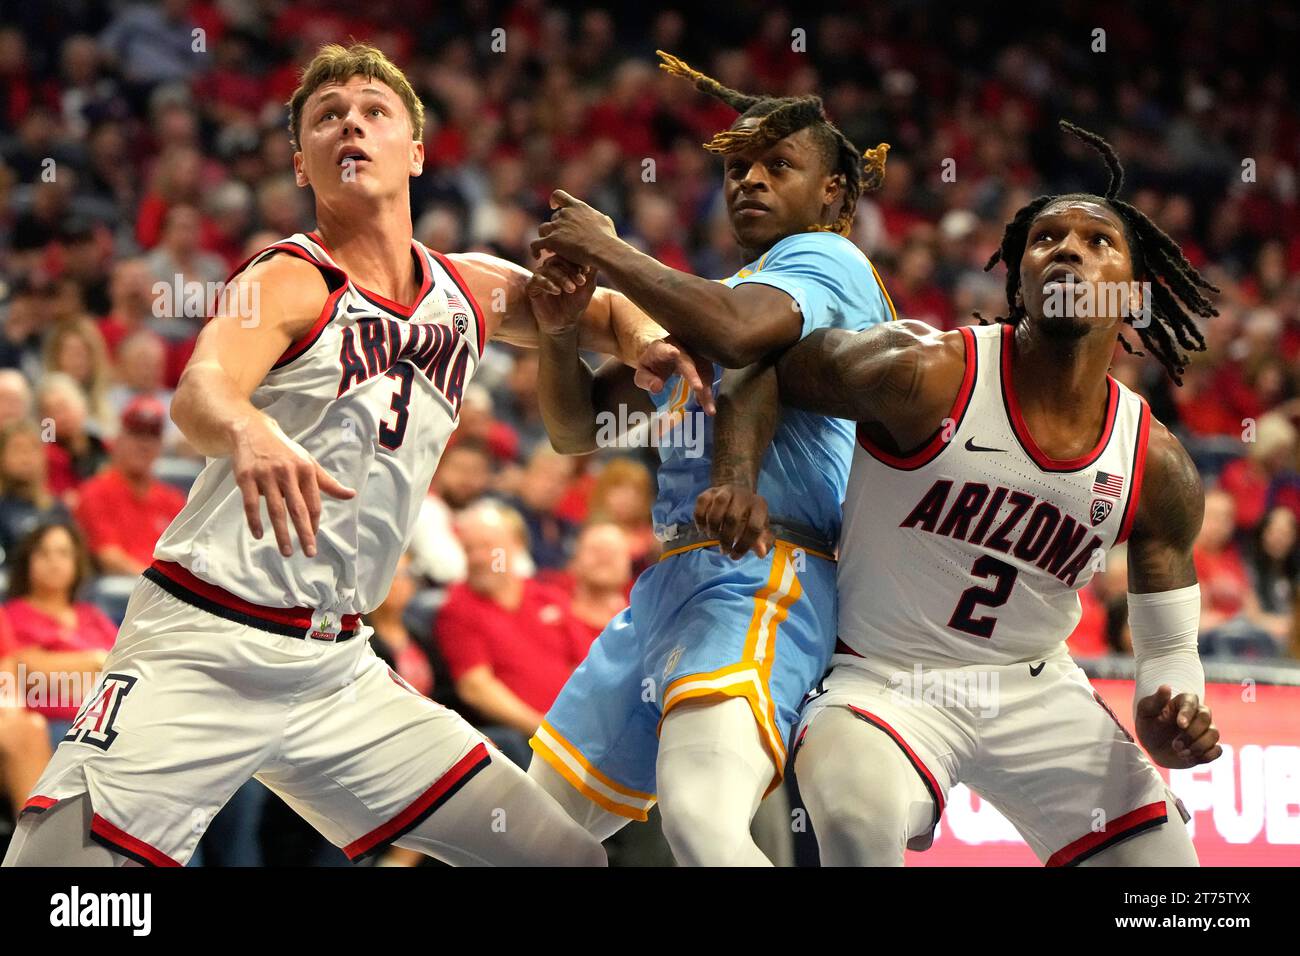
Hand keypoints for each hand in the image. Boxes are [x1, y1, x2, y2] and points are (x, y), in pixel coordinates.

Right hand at [231, 416, 355, 557]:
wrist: (253, 431)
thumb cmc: (285, 452)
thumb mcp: (308, 463)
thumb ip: (327, 482)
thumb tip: (351, 495)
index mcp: (306, 470)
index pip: (313, 503)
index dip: (314, 522)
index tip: (314, 537)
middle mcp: (287, 472)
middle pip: (298, 509)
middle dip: (305, 532)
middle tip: (310, 553)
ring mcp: (266, 475)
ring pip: (275, 510)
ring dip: (281, 533)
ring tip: (287, 552)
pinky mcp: (246, 477)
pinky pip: (250, 504)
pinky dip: (254, 521)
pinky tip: (259, 535)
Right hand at [526, 254, 595, 335]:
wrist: (564, 323)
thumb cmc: (576, 304)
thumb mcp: (587, 288)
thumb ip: (591, 273)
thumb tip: (599, 257)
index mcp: (562, 265)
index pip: (567, 255)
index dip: (577, 262)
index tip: (587, 271)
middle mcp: (550, 268)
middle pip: (557, 260)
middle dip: (570, 270)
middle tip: (581, 282)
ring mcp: (540, 276)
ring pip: (548, 269)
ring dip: (561, 278)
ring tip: (571, 289)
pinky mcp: (531, 286)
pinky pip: (537, 280)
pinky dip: (548, 284)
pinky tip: (557, 291)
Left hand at [530, 190, 617, 265]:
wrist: (603, 249)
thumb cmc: (607, 238)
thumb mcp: (606, 222)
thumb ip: (599, 218)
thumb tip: (603, 218)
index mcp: (577, 207)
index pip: (559, 195)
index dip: (554, 200)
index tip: (554, 207)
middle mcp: (565, 214)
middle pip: (554, 217)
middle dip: (556, 228)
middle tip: (560, 240)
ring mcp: (557, 227)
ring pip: (543, 229)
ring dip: (545, 236)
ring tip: (550, 249)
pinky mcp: (552, 241)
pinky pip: (536, 244)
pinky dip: (534, 249)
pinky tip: (536, 256)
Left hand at [633, 335, 715, 414]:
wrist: (664, 353)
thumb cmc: (653, 364)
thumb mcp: (643, 372)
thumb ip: (646, 380)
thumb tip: (657, 388)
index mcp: (660, 348)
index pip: (663, 349)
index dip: (668, 351)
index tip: (674, 353)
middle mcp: (680, 347)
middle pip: (688, 361)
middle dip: (693, 375)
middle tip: (698, 388)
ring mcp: (694, 352)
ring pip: (703, 369)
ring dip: (706, 390)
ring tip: (709, 409)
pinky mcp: (704, 360)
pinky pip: (708, 376)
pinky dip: (709, 391)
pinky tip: (708, 405)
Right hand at [694, 484, 774, 558]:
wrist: (738, 494)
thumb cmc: (749, 517)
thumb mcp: (760, 529)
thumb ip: (763, 542)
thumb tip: (761, 553)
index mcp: (759, 505)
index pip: (754, 527)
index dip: (744, 545)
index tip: (734, 556)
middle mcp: (743, 495)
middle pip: (732, 518)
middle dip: (726, 539)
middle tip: (724, 550)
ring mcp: (725, 491)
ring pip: (716, 508)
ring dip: (713, 527)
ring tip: (713, 537)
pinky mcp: (710, 491)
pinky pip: (702, 503)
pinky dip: (700, 519)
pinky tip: (703, 529)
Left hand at [1135, 686, 1221, 768]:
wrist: (1153, 748)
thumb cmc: (1149, 725)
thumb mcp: (1145, 712)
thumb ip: (1155, 701)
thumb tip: (1166, 687)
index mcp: (1183, 702)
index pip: (1192, 702)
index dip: (1188, 713)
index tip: (1180, 724)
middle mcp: (1198, 714)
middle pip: (1206, 718)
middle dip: (1191, 734)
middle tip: (1175, 744)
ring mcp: (1205, 731)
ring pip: (1214, 734)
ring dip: (1197, 746)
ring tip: (1180, 752)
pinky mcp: (1209, 747)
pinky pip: (1218, 750)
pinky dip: (1205, 756)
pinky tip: (1190, 757)